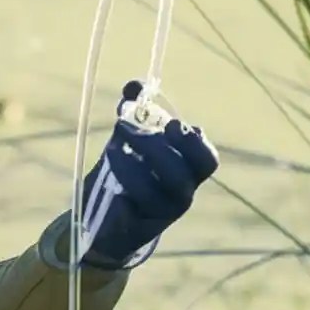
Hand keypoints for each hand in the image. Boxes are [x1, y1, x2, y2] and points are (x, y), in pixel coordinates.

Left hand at [79, 80, 219, 268]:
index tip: (170, 122)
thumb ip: (134, 115)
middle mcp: (183, 191)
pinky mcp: (146, 222)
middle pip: (200, 165)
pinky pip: (144, 195)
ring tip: (117, 140)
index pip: (206, 157)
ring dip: (144, 152)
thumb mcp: (128, 144)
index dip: (193, 138)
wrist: (102, 224)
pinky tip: (111, 160)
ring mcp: (167, 209)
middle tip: (135, 125)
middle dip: (172, 138)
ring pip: (173, 179)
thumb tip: (134, 85)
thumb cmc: (123, 179)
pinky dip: (128, 171)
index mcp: (187, 172)